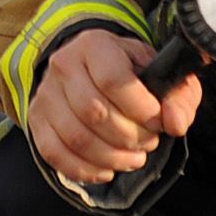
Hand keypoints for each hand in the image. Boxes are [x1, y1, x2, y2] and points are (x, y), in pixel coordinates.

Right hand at [28, 27, 200, 184]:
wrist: (91, 66)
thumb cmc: (130, 71)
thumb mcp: (160, 73)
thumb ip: (179, 96)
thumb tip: (175, 123)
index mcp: (96, 45)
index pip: (114, 81)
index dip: (142, 110)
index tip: (159, 122)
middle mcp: (64, 65)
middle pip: (95, 113)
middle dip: (130, 137)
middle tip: (148, 142)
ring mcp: (46, 94)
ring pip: (76, 138)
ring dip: (112, 158)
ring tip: (134, 158)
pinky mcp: (37, 120)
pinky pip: (55, 154)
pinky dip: (84, 170)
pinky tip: (107, 169)